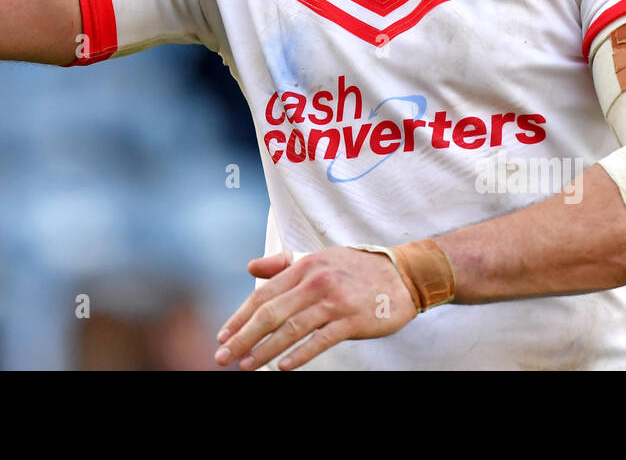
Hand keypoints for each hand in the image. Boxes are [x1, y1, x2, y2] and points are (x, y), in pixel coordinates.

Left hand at [214, 247, 417, 370]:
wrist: (402, 274)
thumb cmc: (356, 269)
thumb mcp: (318, 258)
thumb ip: (282, 264)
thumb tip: (251, 268)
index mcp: (303, 267)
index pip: (263, 294)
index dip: (240, 317)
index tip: (223, 336)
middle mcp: (315, 282)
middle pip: (270, 312)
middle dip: (243, 337)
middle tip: (224, 356)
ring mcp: (334, 301)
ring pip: (291, 328)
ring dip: (265, 350)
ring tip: (246, 366)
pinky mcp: (352, 320)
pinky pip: (320, 340)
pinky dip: (300, 354)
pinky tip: (282, 367)